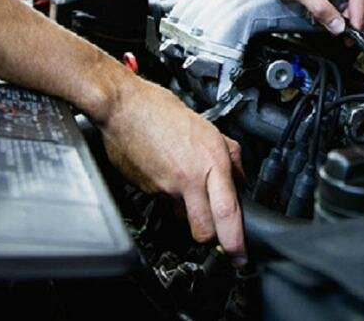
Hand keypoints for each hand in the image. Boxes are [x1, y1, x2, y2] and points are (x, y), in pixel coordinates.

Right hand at [99, 76, 246, 265]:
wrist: (123, 107)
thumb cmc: (162, 111)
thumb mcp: (208, 128)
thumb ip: (229, 156)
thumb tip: (240, 178)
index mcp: (209, 161)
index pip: (227, 212)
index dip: (235, 241)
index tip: (240, 256)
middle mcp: (189, 178)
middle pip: (203, 230)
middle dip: (210, 235)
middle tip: (215, 230)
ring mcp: (165, 187)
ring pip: (183, 216)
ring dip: (187, 209)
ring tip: (184, 182)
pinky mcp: (147, 190)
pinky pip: (164, 202)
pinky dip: (168, 194)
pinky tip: (166, 171)